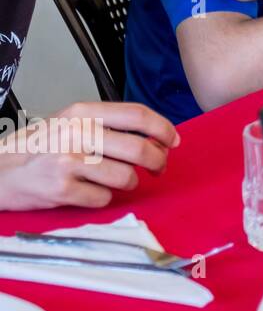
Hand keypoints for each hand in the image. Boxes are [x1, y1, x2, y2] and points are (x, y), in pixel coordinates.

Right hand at [0, 102, 177, 210]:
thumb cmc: (39, 148)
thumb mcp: (70, 122)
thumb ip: (107, 126)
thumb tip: (154, 137)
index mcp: (82, 112)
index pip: (137, 115)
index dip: (163, 129)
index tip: (174, 140)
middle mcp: (77, 133)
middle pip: (139, 148)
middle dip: (158, 161)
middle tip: (159, 167)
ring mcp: (69, 162)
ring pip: (126, 176)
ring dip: (130, 182)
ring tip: (118, 180)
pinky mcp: (62, 189)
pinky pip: (103, 198)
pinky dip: (103, 198)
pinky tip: (90, 192)